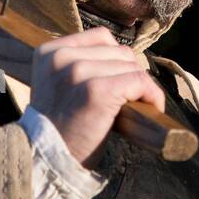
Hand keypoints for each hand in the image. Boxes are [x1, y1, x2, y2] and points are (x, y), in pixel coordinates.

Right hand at [28, 27, 165, 166]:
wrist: (47, 160)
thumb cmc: (60, 127)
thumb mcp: (58, 85)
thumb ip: (81, 66)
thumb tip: (125, 60)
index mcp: (50, 52)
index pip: (100, 37)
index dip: (116, 59)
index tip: (118, 82)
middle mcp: (62, 57)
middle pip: (119, 51)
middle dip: (130, 74)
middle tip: (128, 99)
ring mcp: (78, 72)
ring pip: (131, 66)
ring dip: (141, 87)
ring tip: (135, 106)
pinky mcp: (97, 90)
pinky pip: (139, 82)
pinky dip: (151, 96)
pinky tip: (150, 108)